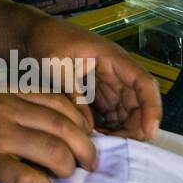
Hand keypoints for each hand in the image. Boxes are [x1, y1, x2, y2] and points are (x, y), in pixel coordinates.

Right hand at [0, 84, 97, 182]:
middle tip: (89, 163)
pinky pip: (27, 178)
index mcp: (9, 91)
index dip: (81, 120)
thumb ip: (17, 102)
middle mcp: (7, 109)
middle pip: (65, 127)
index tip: (86, 135)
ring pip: (54, 151)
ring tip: (67, 174)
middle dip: (85, 148)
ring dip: (68, 167)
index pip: (60, 101)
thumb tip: (52, 120)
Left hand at [22, 16, 161, 141]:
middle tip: (121, 147)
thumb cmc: (45, 40)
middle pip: (138, 102)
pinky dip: (108, 127)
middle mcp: (116, 71)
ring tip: (106, 146)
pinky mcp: (97, 92)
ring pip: (126, 111)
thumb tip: (88, 128)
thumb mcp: (56, 65)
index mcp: (112, 58)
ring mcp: (107, 82)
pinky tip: (95, 138)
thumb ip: (73, 94)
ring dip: (122, 129)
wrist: (31, 34)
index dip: (151, 108)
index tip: (148, 132)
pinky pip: (110, 113)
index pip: (144, 83)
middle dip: (136, 126)